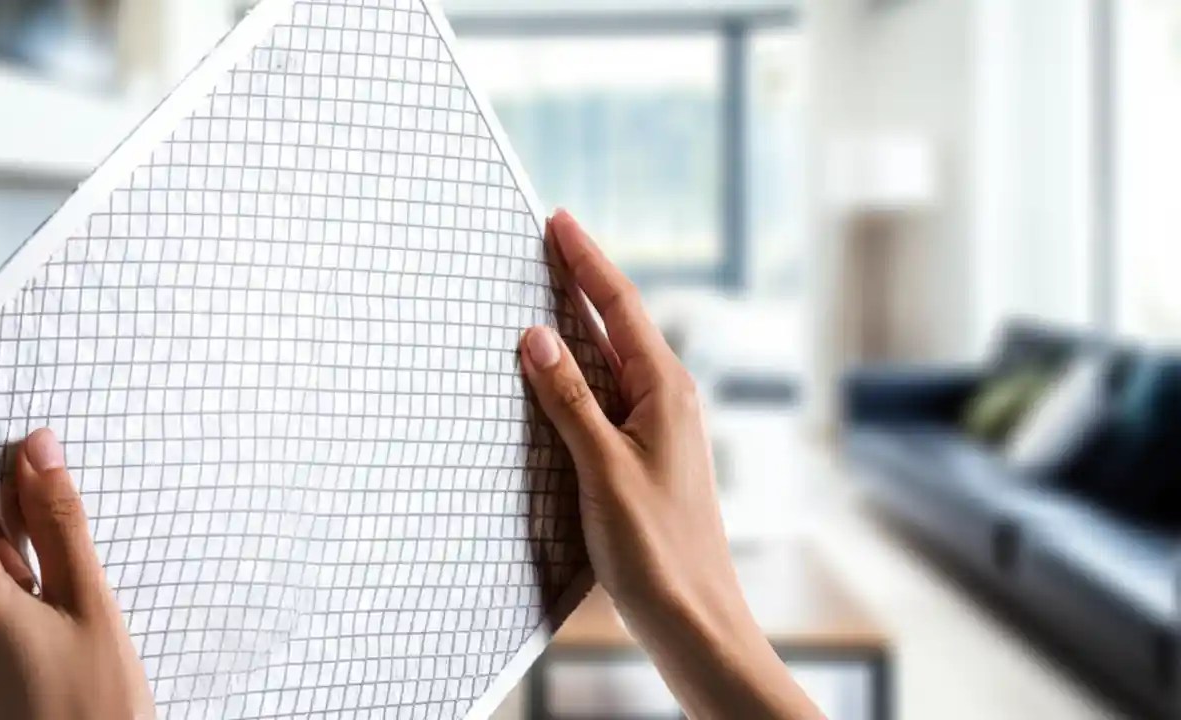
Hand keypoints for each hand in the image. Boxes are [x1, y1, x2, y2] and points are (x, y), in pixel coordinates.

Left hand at [0, 429, 153, 719]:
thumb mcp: (94, 608)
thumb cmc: (101, 710)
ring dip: (19, 586)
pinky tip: (54, 654)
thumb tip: (37, 452)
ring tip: (74, 623)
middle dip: (18, 534)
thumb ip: (60, 525)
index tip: (14, 439)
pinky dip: (11, 626)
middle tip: (74, 553)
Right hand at [520, 210, 820, 719]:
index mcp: (667, 391)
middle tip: (548, 243)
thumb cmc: (656, 548)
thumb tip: (535, 338)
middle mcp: (668, 400)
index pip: (622, 306)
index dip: (588, 260)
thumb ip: (569, 400)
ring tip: (548, 292)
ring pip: (612, 362)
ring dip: (580, 327)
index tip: (560, 220)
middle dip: (584, 282)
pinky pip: (608, 397)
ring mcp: (658, 429)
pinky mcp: (645, 457)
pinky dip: (579, 375)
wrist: (694, 617)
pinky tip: (558, 378)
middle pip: (619, 325)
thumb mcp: (602, 468)